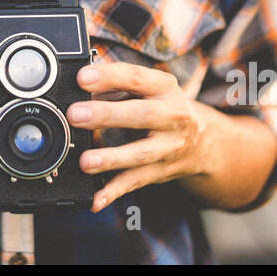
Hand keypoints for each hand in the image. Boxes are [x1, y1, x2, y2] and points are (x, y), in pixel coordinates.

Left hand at [66, 61, 224, 212]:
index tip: (82, 78)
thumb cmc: (163, 107)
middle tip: (75, 115)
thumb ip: (114, 85)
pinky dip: (115, 191)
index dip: (109, 76)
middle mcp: (171, 116)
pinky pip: (136, 182)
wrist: (201, 142)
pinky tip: (97, 199)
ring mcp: (169, 146)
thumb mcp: (147, 88)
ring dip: (112, 158)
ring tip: (85, 161)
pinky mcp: (161, 171)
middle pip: (141, 115)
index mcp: (164, 87)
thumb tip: (78, 86)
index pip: (136, 78)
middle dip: (107, 115)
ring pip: (141, 153)